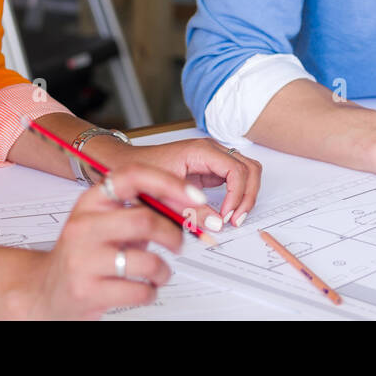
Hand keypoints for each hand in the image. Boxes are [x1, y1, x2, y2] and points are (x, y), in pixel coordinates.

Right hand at [21, 163, 204, 319]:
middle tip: (179, 243)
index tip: (194, 197)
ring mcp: (84, 259)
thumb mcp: (103, 221)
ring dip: (164, 270)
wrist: (43, 290)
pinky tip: (144, 288)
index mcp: (90, 201)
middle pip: (145, 220)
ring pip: (147, 261)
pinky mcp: (87, 292)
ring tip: (160, 272)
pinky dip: (151, 291)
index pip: (132, 176)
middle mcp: (84, 226)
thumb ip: (137, 209)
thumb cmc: (83, 253)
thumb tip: (185, 204)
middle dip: (173, 234)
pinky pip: (139, 291)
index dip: (169, 183)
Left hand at [129, 138, 262, 231]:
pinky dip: (238, 195)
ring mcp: (213, 158)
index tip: (227, 217)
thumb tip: (217, 224)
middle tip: (236, 220)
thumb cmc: (139, 172)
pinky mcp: (211, 168)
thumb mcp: (164, 195)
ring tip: (234, 218)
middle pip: (249, 168)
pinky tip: (227, 212)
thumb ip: (191, 210)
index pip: (236, 169)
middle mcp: (211, 150)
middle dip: (247, 196)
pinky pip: (236, 178)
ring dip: (247, 195)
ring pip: (248, 171)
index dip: (237, 195)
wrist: (126, 164)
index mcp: (201, 150)